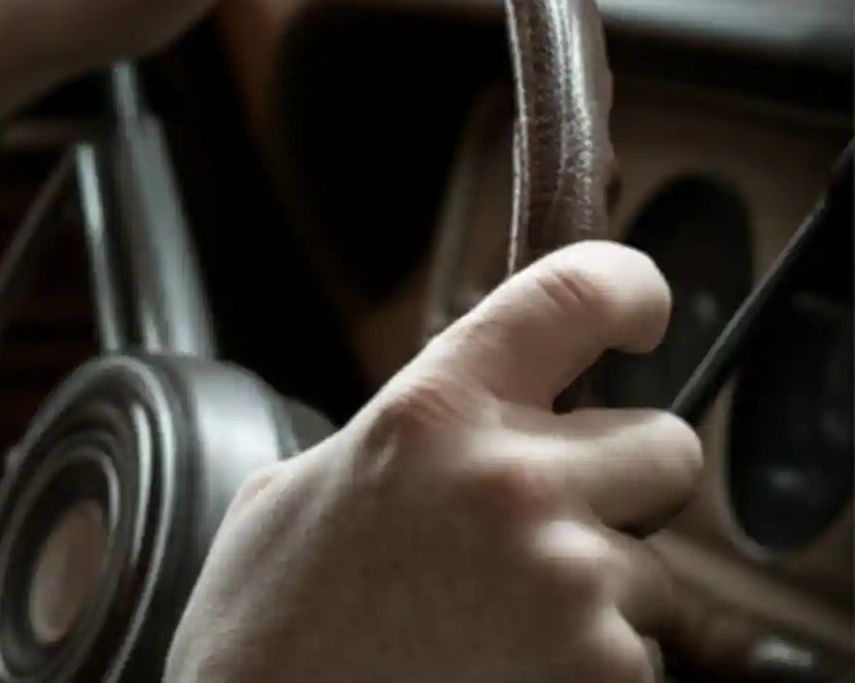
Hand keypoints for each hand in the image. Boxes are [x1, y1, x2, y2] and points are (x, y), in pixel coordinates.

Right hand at [166, 242, 703, 681]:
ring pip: (652, 568)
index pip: (576, 293)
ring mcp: (565, 584)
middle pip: (666, 444)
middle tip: (548, 527)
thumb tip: (458, 419)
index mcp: (429, 414)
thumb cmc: (267, 627)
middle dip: (623, 485)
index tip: (638, 311)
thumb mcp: (296, 489)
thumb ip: (397, 435)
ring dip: (596, 593)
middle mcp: (512, 483)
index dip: (627, 289)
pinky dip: (585, 666)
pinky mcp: (598, 674)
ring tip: (492, 625)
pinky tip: (500, 670)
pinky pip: (638, 654)